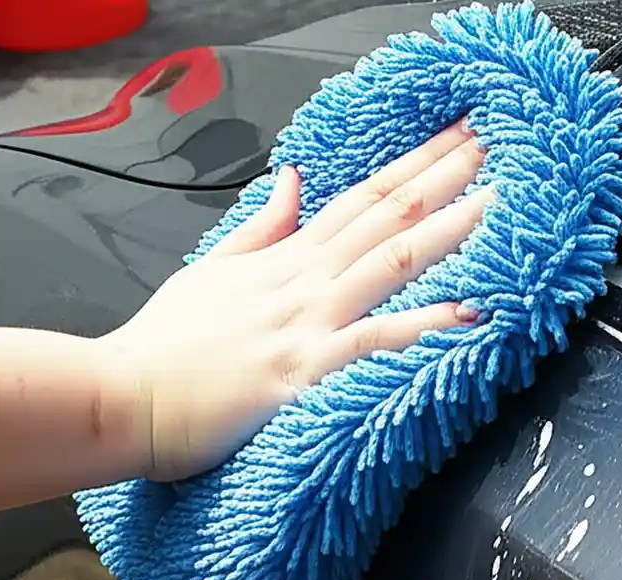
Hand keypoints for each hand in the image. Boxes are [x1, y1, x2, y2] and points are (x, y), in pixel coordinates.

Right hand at [99, 121, 492, 481]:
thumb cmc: (163, 347)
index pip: (364, 196)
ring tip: (498, 203)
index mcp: (285, 258)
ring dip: (448, 230)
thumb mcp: (210, 268)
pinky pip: (373, 342)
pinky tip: (468, 314)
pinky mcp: (301, 372)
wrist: (122, 400)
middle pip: (387, 215)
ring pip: (389, 262)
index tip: (458, 138)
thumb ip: (260, 226)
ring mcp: (305, 323)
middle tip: (498, 144)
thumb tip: (291, 179)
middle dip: (446, 176)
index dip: (416, 164)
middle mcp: (304, 281)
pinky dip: (423, 326)